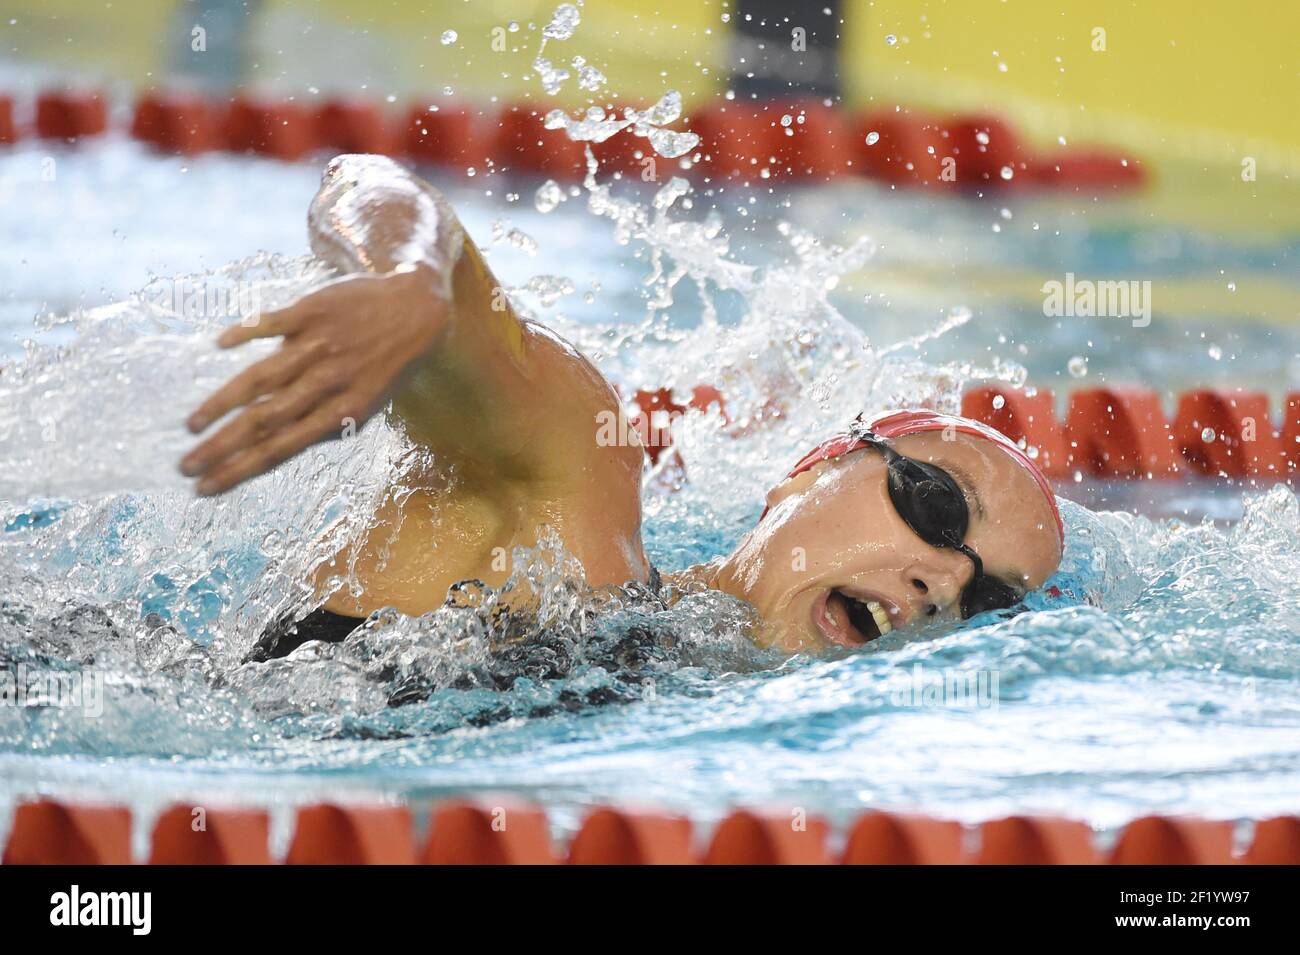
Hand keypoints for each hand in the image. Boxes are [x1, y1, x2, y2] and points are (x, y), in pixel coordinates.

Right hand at [180, 268, 445, 494]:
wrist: (419, 309)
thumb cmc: (387, 364)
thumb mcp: (369, 403)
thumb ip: (328, 424)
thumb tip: (282, 447)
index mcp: (343, 412)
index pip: (282, 449)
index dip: (241, 469)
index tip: (206, 487)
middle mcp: (328, 382)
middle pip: (265, 422)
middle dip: (223, 448)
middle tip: (185, 466)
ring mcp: (319, 346)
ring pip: (262, 378)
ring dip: (222, 402)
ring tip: (192, 425)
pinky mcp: (313, 310)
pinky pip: (273, 323)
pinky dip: (246, 332)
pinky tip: (220, 345)